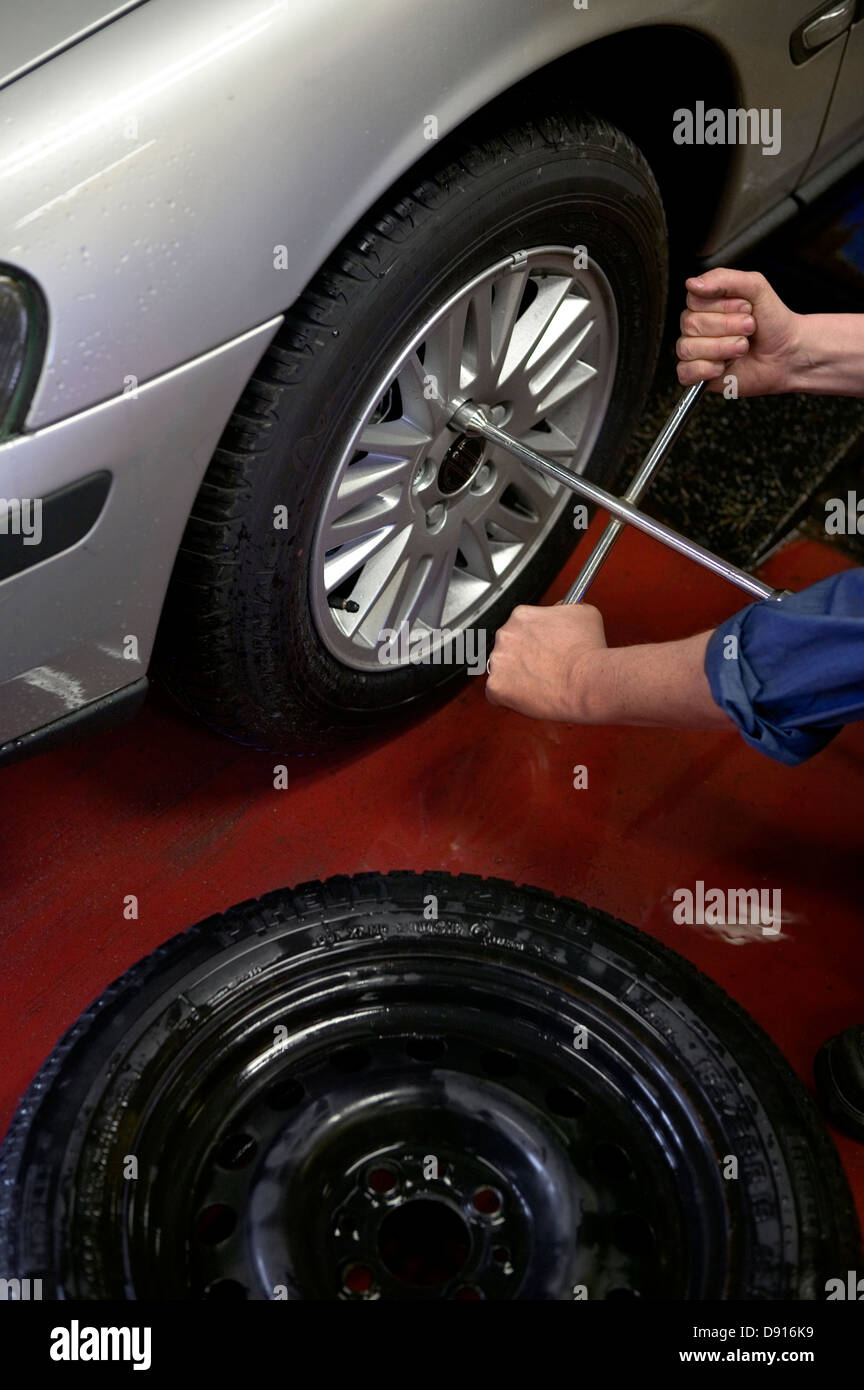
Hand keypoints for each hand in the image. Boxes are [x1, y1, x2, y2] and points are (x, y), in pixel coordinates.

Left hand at [485, 603, 606, 721]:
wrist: (587, 681)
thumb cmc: (588, 651)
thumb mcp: (583, 612)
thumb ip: (564, 608)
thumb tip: (561, 610)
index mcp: (521, 616)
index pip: (518, 628)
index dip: (532, 642)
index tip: (541, 650)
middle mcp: (505, 635)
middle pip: (507, 648)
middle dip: (522, 659)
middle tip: (543, 669)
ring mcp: (498, 661)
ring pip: (501, 671)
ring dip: (515, 678)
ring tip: (540, 684)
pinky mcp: (495, 686)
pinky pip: (496, 694)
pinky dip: (509, 698)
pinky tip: (529, 696)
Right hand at [677, 267, 801, 395]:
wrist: (787, 352)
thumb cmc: (772, 321)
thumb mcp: (756, 287)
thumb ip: (724, 279)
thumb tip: (692, 283)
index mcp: (707, 304)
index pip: (695, 300)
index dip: (722, 306)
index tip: (746, 308)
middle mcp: (698, 326)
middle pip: (692, 324)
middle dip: (728, 327)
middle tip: (749, 328)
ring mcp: (696, 350)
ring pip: (688, 348)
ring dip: (722, 348)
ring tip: (743, 347)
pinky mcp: (698, 374)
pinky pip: (685, 371)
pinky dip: (707, 369)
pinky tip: (724, 365)